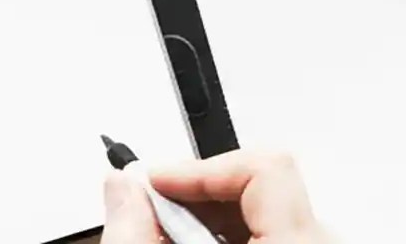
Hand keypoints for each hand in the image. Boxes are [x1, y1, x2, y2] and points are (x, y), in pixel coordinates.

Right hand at [101, 151, 328, 243]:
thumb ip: (137, 231)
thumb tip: (123, 188)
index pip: (263, 168)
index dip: (198, 169)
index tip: (159, 182)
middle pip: (262, 185)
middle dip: (201, 193)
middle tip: (158, 214)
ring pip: (270, 209)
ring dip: (216, 216)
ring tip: (178, 239)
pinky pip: (282, 230)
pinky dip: (239, 235)